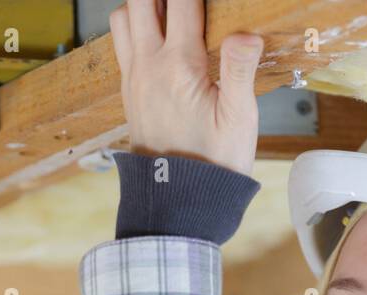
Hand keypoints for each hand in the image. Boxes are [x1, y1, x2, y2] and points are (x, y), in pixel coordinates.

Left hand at [109, 0, 262, 176]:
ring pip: (123, 18)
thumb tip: (245, 34)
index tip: (213, 0)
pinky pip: (121, 46)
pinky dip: (135, 30)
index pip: (182, 0)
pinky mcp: (129, 93)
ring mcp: (133, 79)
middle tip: (189, 3)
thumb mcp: (238, 119)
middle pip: (141, 1)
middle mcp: (148, 67)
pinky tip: (160, 38)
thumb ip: (239, 71)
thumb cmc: (214, 163)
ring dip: (143, 6)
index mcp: (179, 66)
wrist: (180, 202)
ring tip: (172, 10)